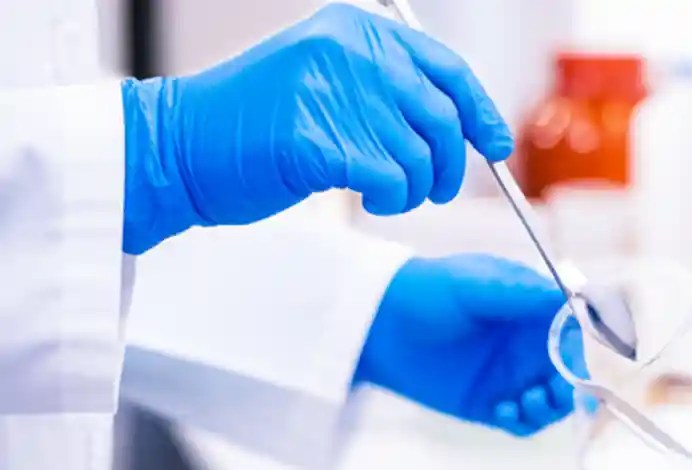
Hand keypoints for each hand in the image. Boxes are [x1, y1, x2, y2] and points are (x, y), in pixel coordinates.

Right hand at [119, 2, 511, 253]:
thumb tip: (464, 124)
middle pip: (443, 118)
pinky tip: (371, 200)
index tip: (496, 145)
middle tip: (434, 191)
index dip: (481, 113)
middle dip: (450, 166)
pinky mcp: (319, 139)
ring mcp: (334, 92)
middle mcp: (350, 51)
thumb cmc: (254, 126)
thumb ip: (388, 89)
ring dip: (414, 190)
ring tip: (388, 195)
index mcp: (356, 30)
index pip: (448, 69)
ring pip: (420, 156)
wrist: (180, 148)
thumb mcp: (327, 81)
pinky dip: (392, 199)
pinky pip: (392, 180)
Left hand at [354, 254, 582, 436]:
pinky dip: (523, 420)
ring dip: (553, 406)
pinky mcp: (493, 404)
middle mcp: (533, 344)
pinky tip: (503, 410)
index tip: (588, 360)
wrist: (380, 324)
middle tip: (559, 390)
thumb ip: (521, 293)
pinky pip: (524, 422)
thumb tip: (571, 297)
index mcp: (538, 309)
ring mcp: (515, 376)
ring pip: (556, 400)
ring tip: (529, 401)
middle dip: (576, 384)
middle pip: (576, 370)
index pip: (581, 330)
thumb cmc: (431, 290)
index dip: (591, 345)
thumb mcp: (476, 284)